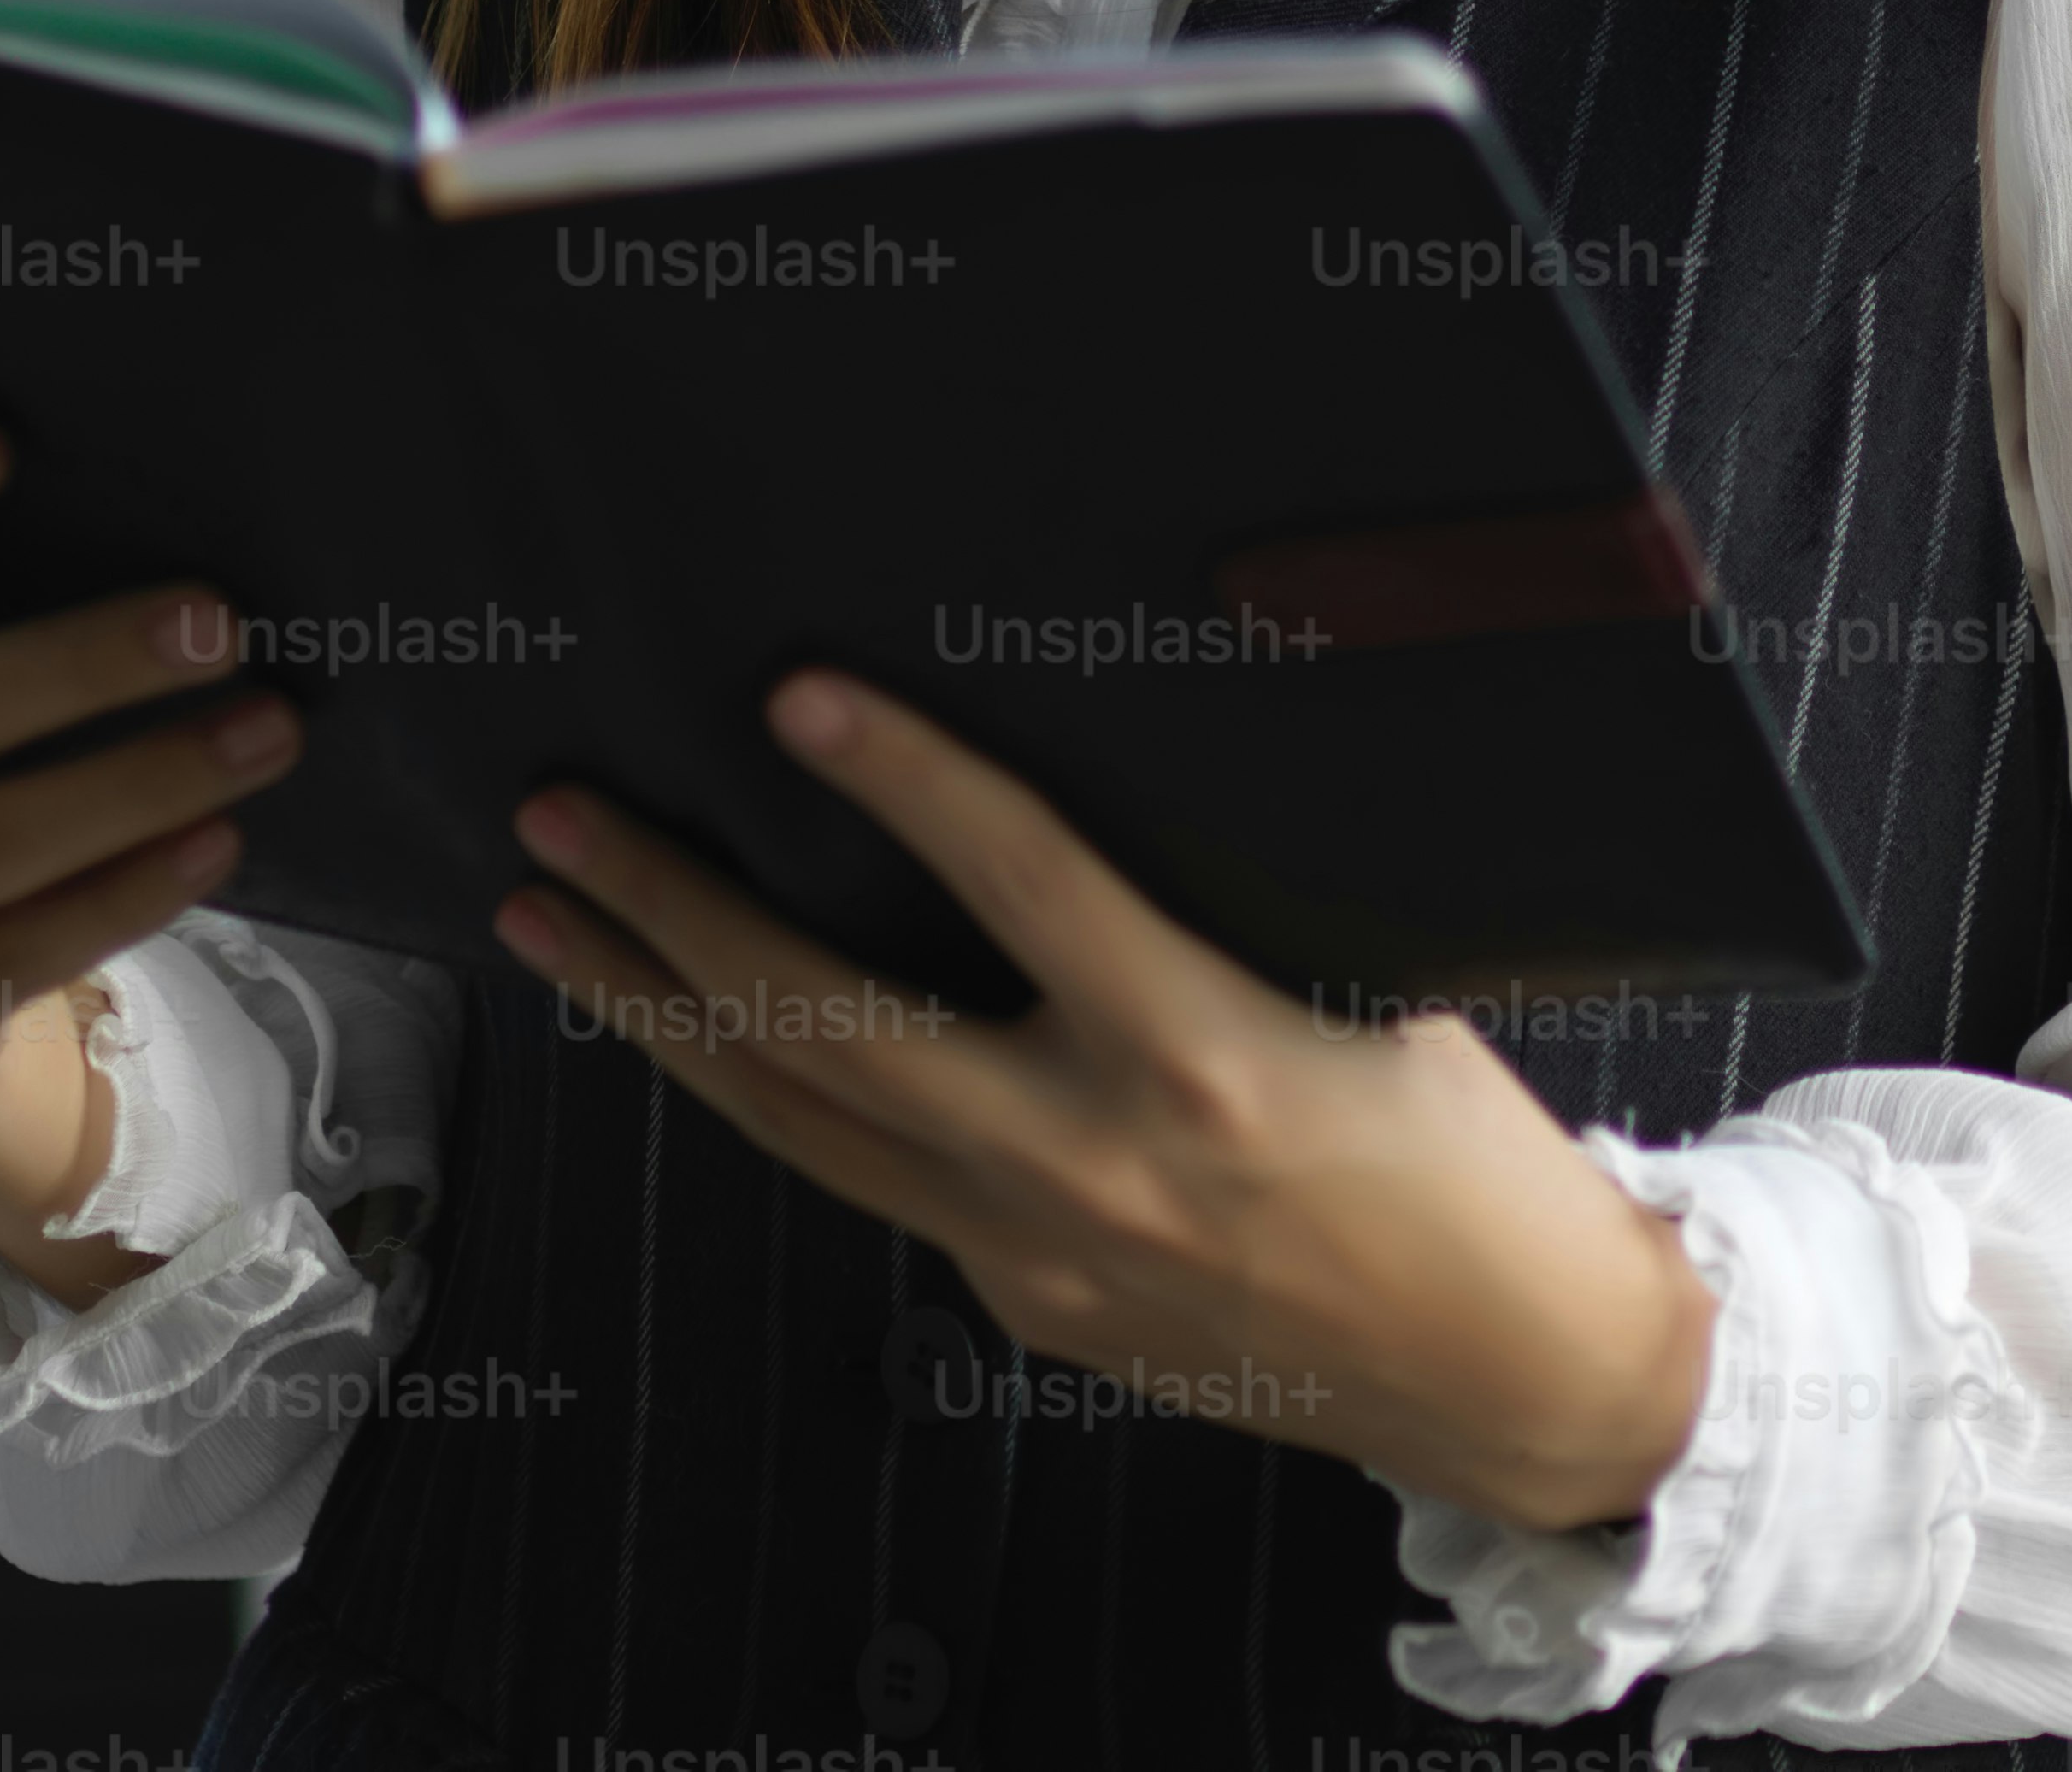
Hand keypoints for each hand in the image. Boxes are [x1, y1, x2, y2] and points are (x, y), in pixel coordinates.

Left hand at [497, 675, 1714, 1535]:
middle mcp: (1094, 1160)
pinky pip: (873, 1186)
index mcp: (1203, 1053)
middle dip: (674, 916)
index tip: (795, 701)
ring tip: (562, 932)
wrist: (1509, 1371)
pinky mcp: (1031, 1305)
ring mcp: (1042, 1252)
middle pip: (828, 1028)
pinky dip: (778, 1104)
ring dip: (663, 1020)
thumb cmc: (1464, 1162)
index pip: (1018, 882)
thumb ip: (1225, 908)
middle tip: (568, 826)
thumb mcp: (1374, 986)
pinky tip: (714, 1047)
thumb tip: (1110, 779)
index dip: (900, 779)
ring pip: (801, 1124)